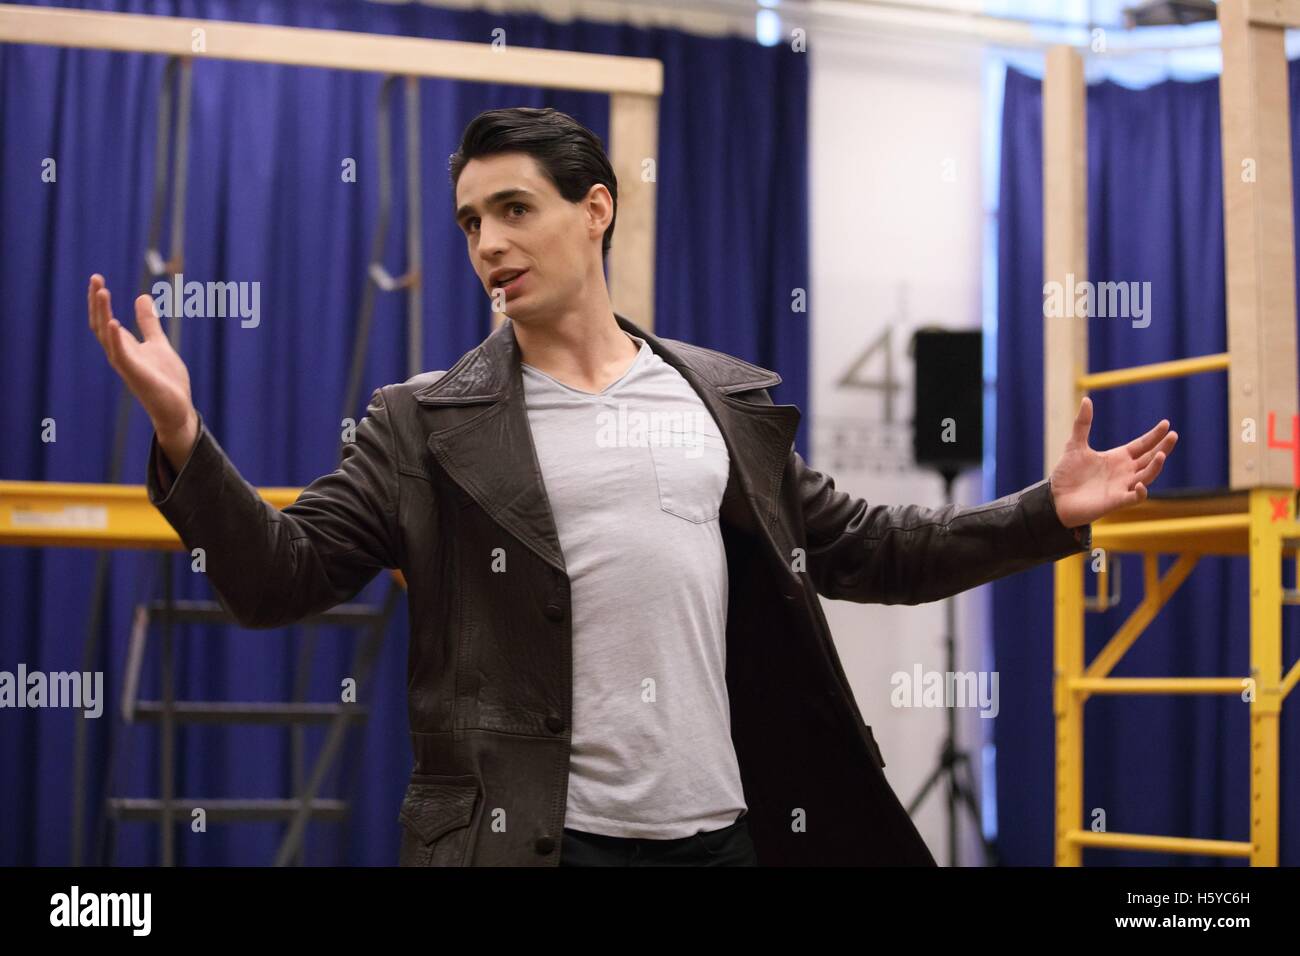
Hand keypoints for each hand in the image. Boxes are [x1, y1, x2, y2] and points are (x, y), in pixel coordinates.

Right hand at [87, 274, 197, 466]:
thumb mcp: (158, 343)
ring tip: (100, 291)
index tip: (97, 279)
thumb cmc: (166, 380)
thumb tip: (142, 297)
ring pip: (106, 336)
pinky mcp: (135, 374)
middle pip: (100, 323)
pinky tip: (113, 321)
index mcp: (124, 346)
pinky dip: (115, 338)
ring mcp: (125, 364)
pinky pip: (120, 355)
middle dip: (96, 301)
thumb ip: (148, 323)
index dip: (100, 300)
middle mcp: (119, 354)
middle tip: (95, 278)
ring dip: (102, 313)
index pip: (104, 319)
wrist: (177, 408)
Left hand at [1049, 396, 1176, 527]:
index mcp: (1118, 458)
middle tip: (1173, 435)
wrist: (1055, 499)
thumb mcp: (1075, 445)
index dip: (1154, 435)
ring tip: (1160, 455)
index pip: (1142, 445)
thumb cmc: (1067, 474)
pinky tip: (1140, 484)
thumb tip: (1086, 399)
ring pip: (1147, 476)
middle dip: (1162, 447)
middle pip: (1150, 458)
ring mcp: (1122, 487)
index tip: (1166, 424)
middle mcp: (1124, 472)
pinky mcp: (1115, 502)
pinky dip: (1140, 492)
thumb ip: (1082, 424)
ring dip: (1155, 467)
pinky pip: (1134, 498)